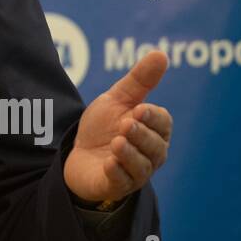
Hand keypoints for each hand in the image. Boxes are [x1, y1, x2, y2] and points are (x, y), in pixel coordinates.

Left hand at [64, 50, 172, 203]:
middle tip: (126, 123)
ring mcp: (135, 172)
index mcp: (155, 131)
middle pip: (155, 146)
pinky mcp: (116, 186)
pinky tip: (109, 163)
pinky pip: (121, 182)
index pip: (163, 124)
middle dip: (141, 134)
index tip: (139, 108)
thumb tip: (161, 54)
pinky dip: (117, 173)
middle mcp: (151, 154)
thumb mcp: (118, 99)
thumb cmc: (103, 127)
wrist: (78, 154)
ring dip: (130, 153)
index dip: (153, 117)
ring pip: (141, 166)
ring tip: (118, 141)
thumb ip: (139, 80)